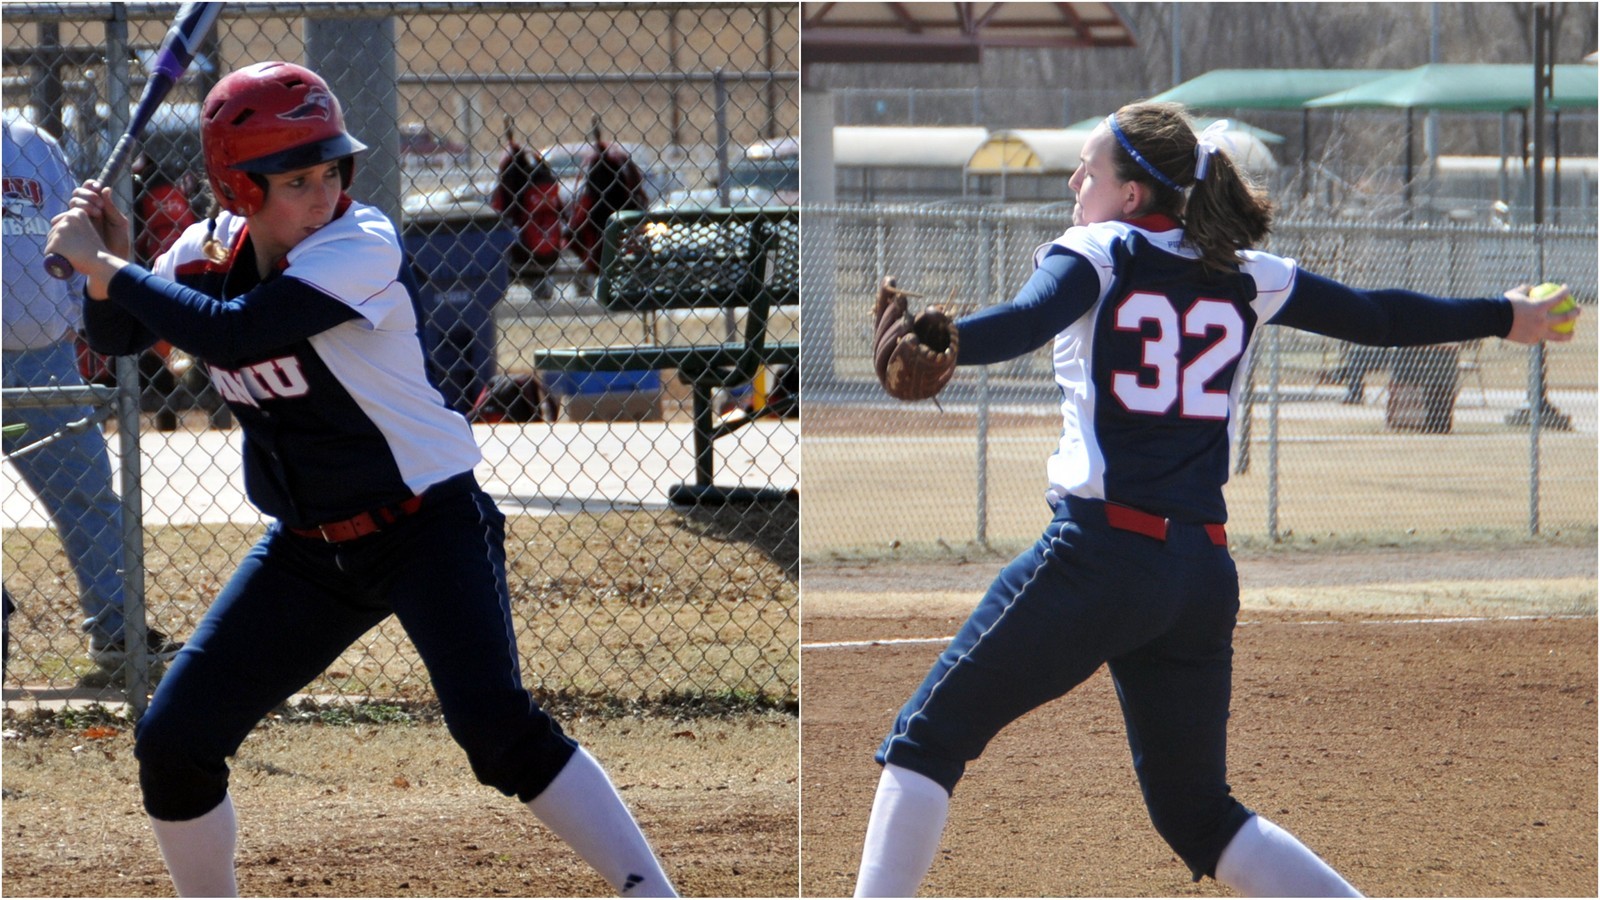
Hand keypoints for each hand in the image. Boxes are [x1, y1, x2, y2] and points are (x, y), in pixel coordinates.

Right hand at [46, 183, 130, 298]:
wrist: (112, 262)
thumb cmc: (118, 244)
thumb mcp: (119, 224)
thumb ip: (112, 208)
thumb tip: (105, 189)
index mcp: (97, 207)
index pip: (88, 189)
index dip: (90, 185)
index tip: (97, 187)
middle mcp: (85, 212)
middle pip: (77, 195)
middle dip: (87, 196)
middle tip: (100, 205)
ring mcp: (76, 222)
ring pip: (70, 206)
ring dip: (81, 205)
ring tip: (96, 214)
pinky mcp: (68, 232)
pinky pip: (60, 220)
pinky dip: (68, 217)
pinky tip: (80, 221)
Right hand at [1504, 283, 1579, 344]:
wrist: (1492, 320)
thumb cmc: (1503, 304)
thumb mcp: (1514, 293)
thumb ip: (1526, 290)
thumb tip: (1532, 288)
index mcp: (1539, 307)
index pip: (1558, 297)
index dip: (1565, 292)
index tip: (1567, 289)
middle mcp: (1541, 320)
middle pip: (1565, 318)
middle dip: (1575, 313)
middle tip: (1578, 310)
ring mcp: (1537, 332)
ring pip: (1556, 336)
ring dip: (1567, 335)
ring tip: (1571, 334)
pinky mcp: (1530, 340)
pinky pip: (1538, 338)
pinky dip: (1540, 335)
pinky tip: (1543, 335)